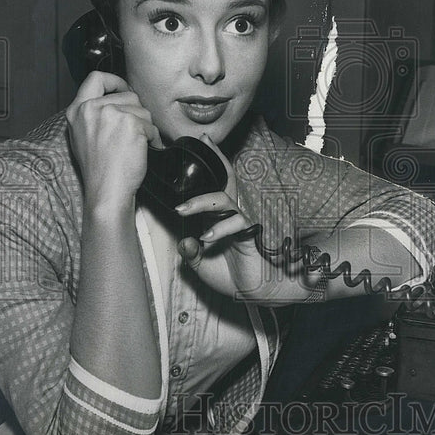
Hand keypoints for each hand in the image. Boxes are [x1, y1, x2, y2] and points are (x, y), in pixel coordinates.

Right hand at [66, 71, 161, 207]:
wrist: (107, 190)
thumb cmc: (99, 169)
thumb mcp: (83, 135)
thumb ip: (94, 114)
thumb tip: (116, 100)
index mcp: (77, 110)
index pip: (95, 78)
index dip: (114, 81)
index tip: (124, 89)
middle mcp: (91, 108)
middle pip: (128, 95)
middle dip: (136, 113)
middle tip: (132, 133)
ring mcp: (111, 114)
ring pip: (142, 109)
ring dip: (145, 127)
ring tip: (133, 145)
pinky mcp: (130, 124)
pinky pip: (150, 124)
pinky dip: (152, 137)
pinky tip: (142, 149)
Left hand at [175, 135, 300, 302]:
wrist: (252, 294)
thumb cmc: (229, 276)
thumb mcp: (200, 265)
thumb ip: (190, 252)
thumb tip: (185, 240)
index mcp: (219, 216)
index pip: (215, 183)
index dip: (211, 162)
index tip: (203, 140)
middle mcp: (231, 214)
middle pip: (225, 179)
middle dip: (213, 161)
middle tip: (199, 146)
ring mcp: (241, 222)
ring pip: (224, 200)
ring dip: (201, 202)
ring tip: (183, 210)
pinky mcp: (250, 234)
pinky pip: (237, 223)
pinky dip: (219, 229)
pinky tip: (206, 237)